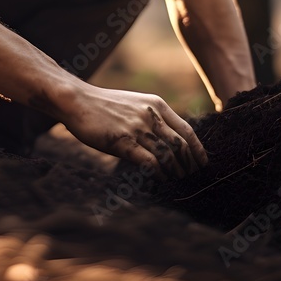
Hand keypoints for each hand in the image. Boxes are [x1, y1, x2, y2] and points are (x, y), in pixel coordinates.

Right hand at [57, 83, 207, 178]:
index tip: (202, 162)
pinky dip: (158, 173)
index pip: (187, 130)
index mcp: (157, 104)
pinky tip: (158, 178)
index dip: (198, 150)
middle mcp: (151, 115)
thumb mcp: (134, 103)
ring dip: (175, 171)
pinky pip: (149, 162)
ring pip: (167, 155)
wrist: (78, 100)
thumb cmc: (104, 105)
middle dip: (188, 164)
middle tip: (189, 176)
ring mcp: (137, 129)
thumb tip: (167, 139)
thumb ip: (152, 117)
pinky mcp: (123, 142)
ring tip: (175, 179)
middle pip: (181, 146)